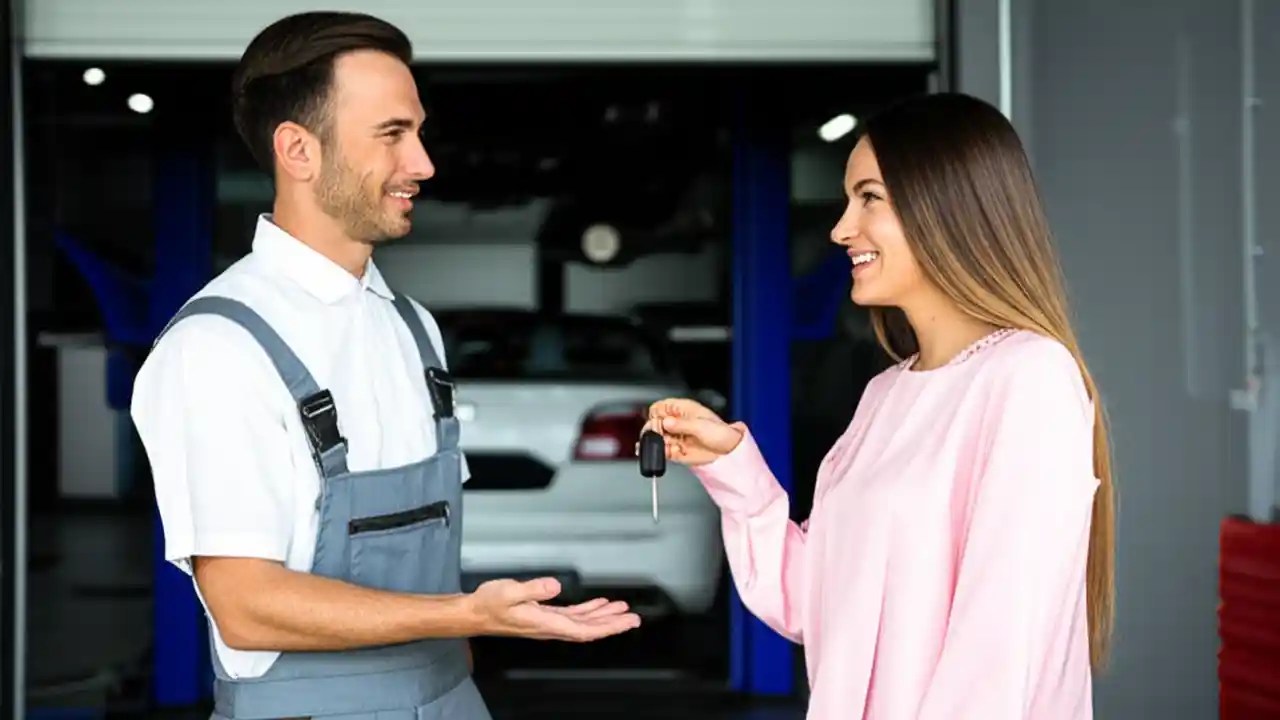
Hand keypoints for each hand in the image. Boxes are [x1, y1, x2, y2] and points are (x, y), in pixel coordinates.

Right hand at [469, 578, 640, 641]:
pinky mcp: (545, 616)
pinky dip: (589, 610)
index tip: (625, 622)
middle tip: (633, 618)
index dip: (607, 627)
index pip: (584, 630)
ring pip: (583, 623)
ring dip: (604, 617)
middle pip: (589, 629)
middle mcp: (550, 626)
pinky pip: (573, 617)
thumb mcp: (509, 591)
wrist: (475, 613)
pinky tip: (598, 605)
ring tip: (622, 610)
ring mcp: (548, 622)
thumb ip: (533, 588)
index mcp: (545, 623)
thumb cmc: (488, 604)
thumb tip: (556, 586)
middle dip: (613, 624)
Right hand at [641, 398, 745, 465]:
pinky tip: (662, 452)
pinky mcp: (676, 451)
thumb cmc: (722, 434)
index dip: (656, 413)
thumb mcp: (702, 426)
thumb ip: (682, 424)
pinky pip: (662, 451)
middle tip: (658, 435)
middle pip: (655, 422)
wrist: (729, 454)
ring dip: (655, 442)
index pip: (660, 407)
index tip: (659, 421)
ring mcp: (676, 437)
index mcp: (683, 410)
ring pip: (656, 438)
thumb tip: (666, 422)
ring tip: (659, 444)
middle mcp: (677, 423)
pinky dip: (660, 453)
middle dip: (654, 429)